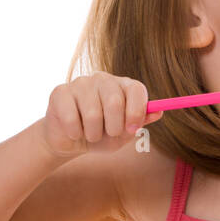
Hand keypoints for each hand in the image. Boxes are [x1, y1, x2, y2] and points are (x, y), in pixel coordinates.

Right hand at [42, 72, 164, 157]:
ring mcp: (80, 83)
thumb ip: (139, 123)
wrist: (69, 141)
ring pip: (92, 113)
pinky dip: (75, 133)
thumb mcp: (123, 135)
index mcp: (122, 86)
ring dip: (93, 134)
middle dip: (114, 127)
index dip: (136, 110)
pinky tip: (73, 130)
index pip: (136, 89)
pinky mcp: (60, 92)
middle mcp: (102, 79)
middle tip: (109, 134)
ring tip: (90, 134)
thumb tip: (159, 112)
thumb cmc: (100, 135)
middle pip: (114, 100)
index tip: (133, 129)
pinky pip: (71, 117)